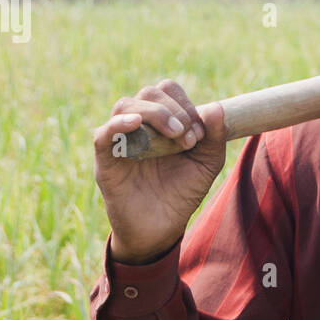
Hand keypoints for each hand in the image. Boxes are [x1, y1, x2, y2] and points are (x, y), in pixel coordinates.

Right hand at [92, 80, 226, 262]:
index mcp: (161, 122)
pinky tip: (136, 125)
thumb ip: (214, 137)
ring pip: (126, 106)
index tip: (200, 133)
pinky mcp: (105, 161)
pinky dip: (118, 125)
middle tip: (189, 139)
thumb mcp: (206, 164)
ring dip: (155, 114)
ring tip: (175, 136)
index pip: (167, 91)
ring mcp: (120, 141)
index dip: (186, 104)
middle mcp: (139, 126)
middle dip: (175, 110)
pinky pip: (103, 134)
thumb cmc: (181, 193)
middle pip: (148, 94)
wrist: (161, 229)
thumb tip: (217, 108)